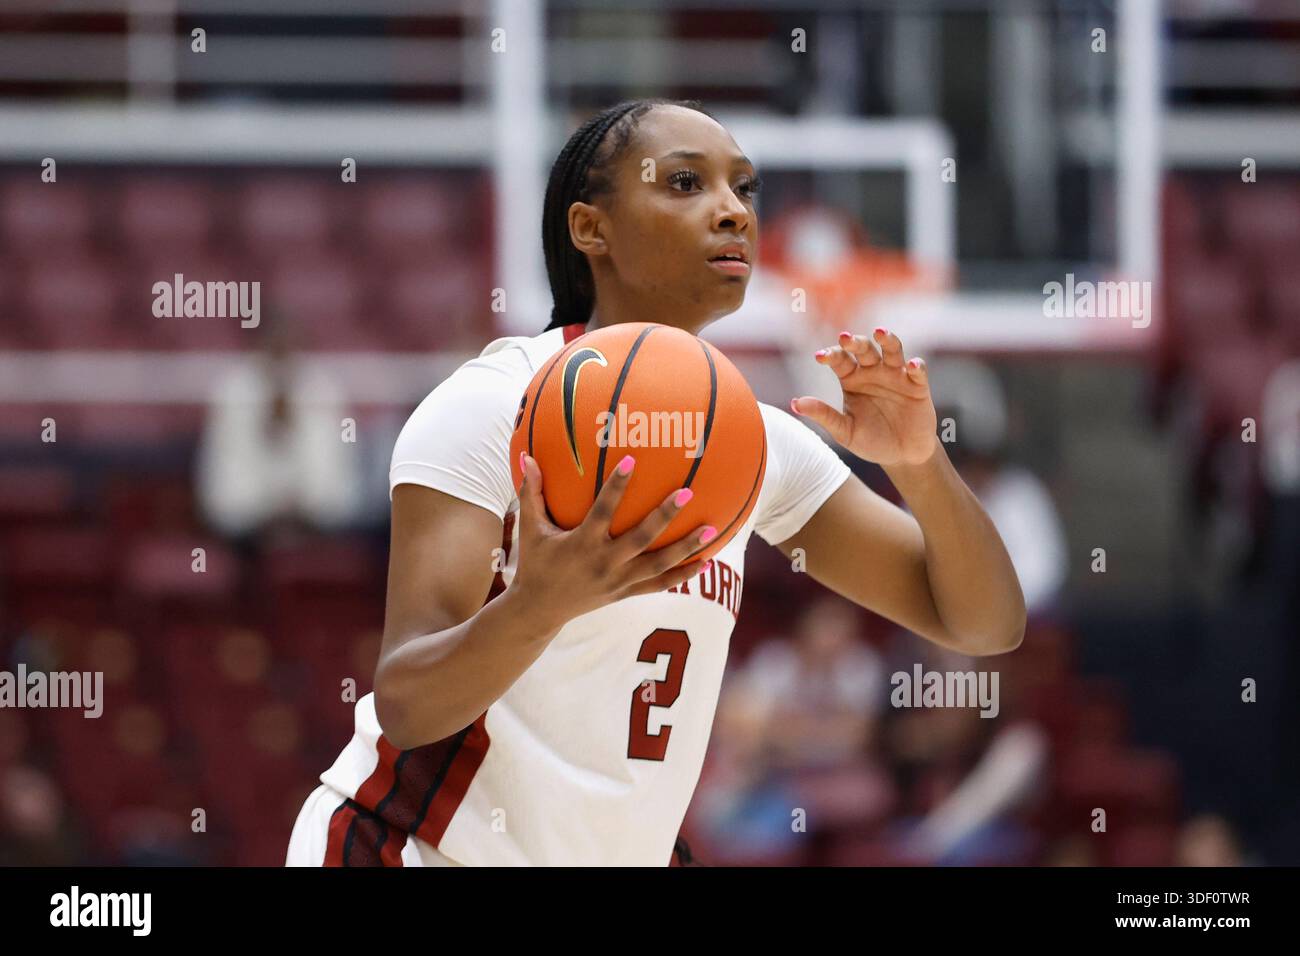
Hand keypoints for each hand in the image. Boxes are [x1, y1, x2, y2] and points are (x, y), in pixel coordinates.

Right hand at [510, 451, 716, 627]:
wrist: (539, 610)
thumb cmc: (535, 563)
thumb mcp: (530, 529)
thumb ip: (531, 492)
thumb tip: (526, 456)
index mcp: (581, 544)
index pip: (603, 511)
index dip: (617, 487)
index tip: (633, 461)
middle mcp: (603, 563)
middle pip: (640, 539)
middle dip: (664, 516)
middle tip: (686, 493)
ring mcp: (618, 581)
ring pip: (658, 564)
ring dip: (685, 547)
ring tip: (711, 528)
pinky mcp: (625, 593)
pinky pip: (660, 584)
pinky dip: (683, 574)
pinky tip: (707, 561)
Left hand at [790, 327, 938, 466]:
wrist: (902, 456)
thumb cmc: (871, 441)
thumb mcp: (844, 431)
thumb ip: (823, 415)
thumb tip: (794, 404)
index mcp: (851, 379)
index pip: (839, 361)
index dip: (830, 355)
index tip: (820, 357)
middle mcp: (873, 372)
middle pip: (864, 349)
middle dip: (855, 342)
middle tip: (845, 338)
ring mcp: (896, 376)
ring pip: (892, 350)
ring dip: (888, 340)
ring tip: (880, 333)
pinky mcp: (918, 386)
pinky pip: (918, 372)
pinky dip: (917, 366)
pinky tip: (912, 365)